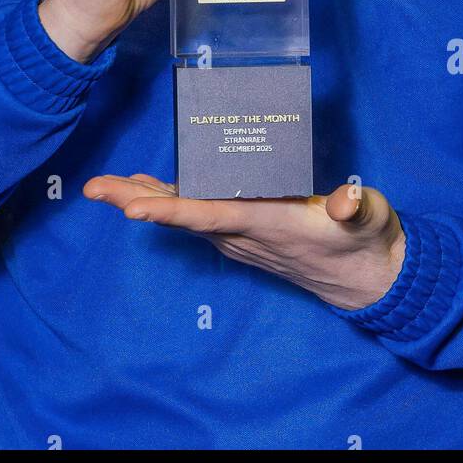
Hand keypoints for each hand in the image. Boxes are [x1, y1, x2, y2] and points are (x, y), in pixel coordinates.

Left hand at [83, 174, 406, 311]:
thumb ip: (357, 208)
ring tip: (106, 185)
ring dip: (144, 199)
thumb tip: (347, 201)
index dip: (170, 211)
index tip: (132, 209)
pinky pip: (196, 214)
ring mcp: (240, 236)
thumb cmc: (365, 241)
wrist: (365, 278)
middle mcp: (244, 233)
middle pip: (182, 214)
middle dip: (137, 201)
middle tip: (94, 188)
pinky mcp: (243, 231)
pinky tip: (149, 188)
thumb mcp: (369, 219)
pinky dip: (168, 200)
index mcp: (267, 223)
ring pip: (184, 214)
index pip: (210, 216)